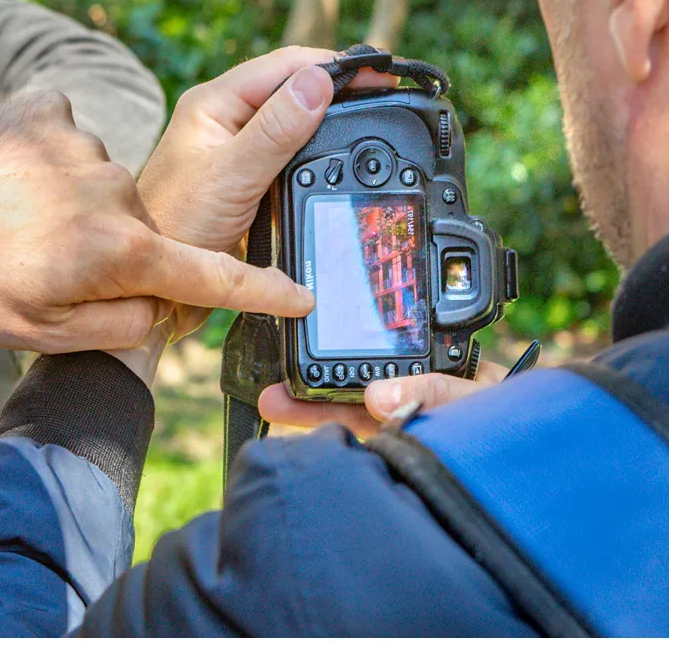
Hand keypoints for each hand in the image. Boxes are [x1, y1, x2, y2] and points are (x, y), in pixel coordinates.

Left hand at [0, 90, 313, 353]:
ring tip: (19, 227)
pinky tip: (13, 184)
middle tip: (51, 270)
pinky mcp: (53, 111)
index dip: (261, 290)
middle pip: (144, 233)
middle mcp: (117, 192)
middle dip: (115, 255)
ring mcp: (85, 145)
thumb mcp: (47, 333)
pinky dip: (55, 168)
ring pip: (107, 190)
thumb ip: (121, 325)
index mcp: (121, 251)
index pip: (210, 277)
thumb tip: (157, 310)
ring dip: (78, 212)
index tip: (298, 296)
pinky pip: (75, 145)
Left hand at [137, 46, 398, 335]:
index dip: (335, 65)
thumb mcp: (231, 175)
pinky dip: (316, 153)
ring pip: (293, 122)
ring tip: (369, 119)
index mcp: (214, 103)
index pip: (285, 65)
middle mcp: (225, 119)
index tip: (379, 74)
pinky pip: (289, 155)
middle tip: (385, 97)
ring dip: (328, 120)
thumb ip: (276, 130)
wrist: (157, 285)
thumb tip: (320, 81)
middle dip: (338, 89)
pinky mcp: (246, 179)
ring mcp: (235, 149)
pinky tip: (338, 160)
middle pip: (293, 89)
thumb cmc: (176, 227)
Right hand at [259, 361, 508, 437]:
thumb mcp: (487, 401)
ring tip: (275, 406)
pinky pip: (365, 447)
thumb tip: (380, 395)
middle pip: (355, 385)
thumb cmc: (529, 424)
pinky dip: (337, 445)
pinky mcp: (406, 454)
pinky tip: (308, 443)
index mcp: (433, 368)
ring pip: (353, 416)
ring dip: (314, 413)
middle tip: (276, 387)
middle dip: (313, 385)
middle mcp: (414, 394)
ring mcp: (407, 425)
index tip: (305, 351)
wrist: (551, 476)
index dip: (340, 351)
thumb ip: (439, 394)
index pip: (379, 355)